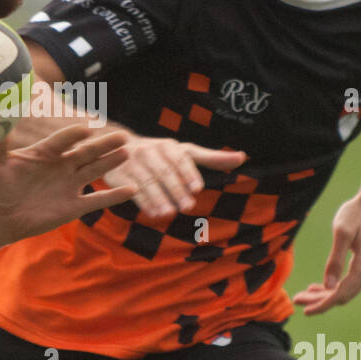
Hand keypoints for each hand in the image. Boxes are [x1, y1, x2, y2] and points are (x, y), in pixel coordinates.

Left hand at [0, 124, 134, 240]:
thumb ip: (0, 141)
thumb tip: (0, 115)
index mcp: (46, 153)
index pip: (63, 141)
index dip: (73, 135)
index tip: (86, 128)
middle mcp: (62, 166)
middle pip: (87, 152)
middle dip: (104, 145)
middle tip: (122, 136)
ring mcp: (70, 185)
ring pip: (95, 171)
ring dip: (111, 163)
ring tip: (127, 153)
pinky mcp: (74, 206)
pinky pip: (97, 200)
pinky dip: (114, 196)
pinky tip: (132, 189)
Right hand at [102, 136, 245, 217]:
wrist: (118, 147)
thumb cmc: (160, 154)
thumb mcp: (185, 152)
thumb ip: (212, 157)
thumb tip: (243, 157)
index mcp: (169, 146)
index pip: (180, 159)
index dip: (189, 173)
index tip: (197, 189)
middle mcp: (150, 151)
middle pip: (165, 172)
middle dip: (175, 190)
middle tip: (187, 207)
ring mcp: (133, 162)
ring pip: (147, 181)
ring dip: (158, 198)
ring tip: (168, 214)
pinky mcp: (118, 174)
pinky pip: (131, 188)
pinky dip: (142, 201)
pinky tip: (152, 213)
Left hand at [292, 195, 360, 315]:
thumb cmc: (357, 214)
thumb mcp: (342, 232)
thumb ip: (335, 259)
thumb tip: (328, 285)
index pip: (341, 294)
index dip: (322, 305)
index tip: (305, 311)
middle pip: (343, 296)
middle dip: (320, 301)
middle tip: (297, 300)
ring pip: (347, 291)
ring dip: (325, 295)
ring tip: (303, 295)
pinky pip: (351, 283)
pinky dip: (334, 287)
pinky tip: (319, 287)